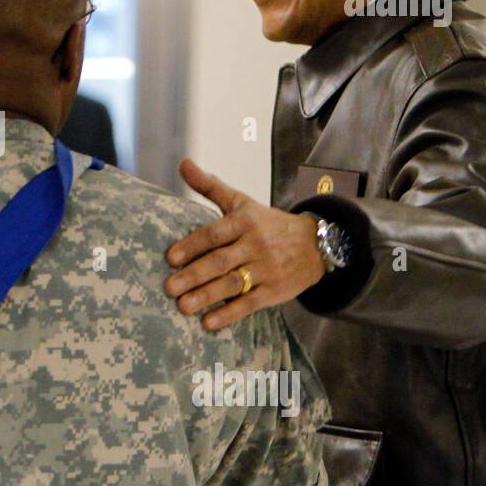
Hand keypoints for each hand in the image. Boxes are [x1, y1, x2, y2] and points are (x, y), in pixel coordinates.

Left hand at [165, 158, 324, 329]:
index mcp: (244, 222)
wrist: (317, 244)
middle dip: (194, 275)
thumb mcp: (241, 202)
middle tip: (169, 288)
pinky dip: (230, 314)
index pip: (215, 233)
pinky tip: (208, 323)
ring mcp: (266, 269)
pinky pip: (250, 304)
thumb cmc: (268, 223)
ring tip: (183, 306)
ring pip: (233, 284)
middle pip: (221, 261)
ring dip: (207, 296)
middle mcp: (255, 245)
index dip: (192, 244)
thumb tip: (184, 163)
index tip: (171, 257)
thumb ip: (210, 186)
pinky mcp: (275, 291)